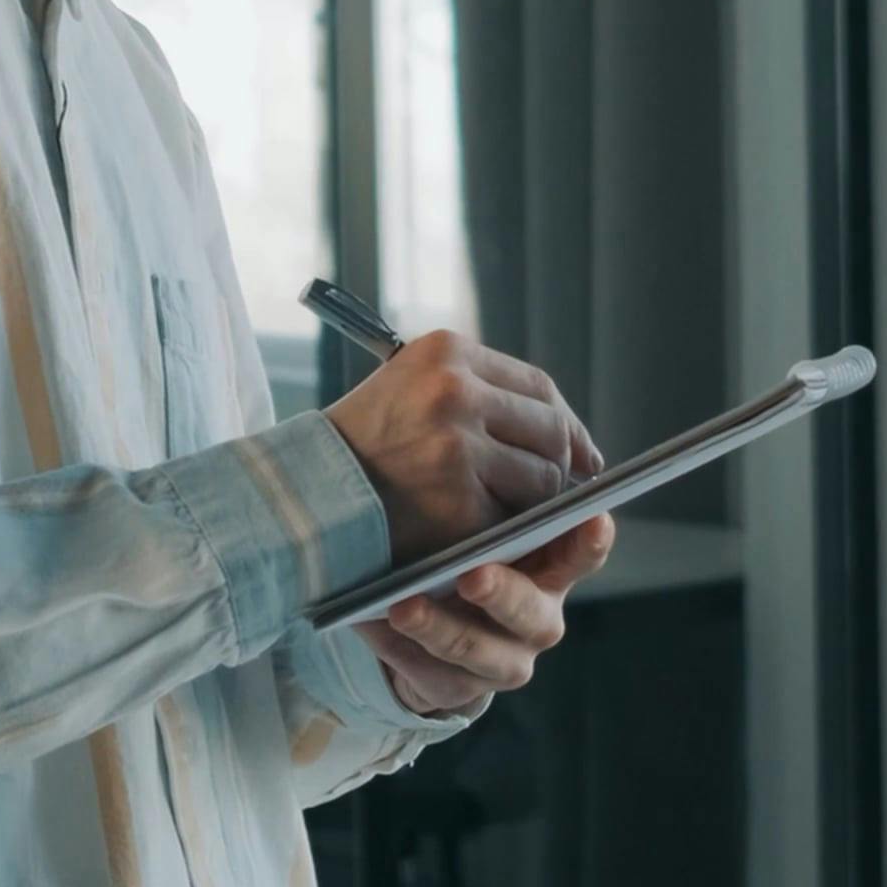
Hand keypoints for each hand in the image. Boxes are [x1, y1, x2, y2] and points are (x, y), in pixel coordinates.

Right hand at [328, 327, 600, 563]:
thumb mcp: (412, 389)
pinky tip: (476, 534)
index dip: (568, 423)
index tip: (583, 453)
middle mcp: (454, 391)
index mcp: (447, 353)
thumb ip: (482, 396)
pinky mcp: (456, 501)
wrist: (302, 495)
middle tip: (559, 493)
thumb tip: (567, 433)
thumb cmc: (363, 446)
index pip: (538, 386)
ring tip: (505, 512)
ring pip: (541, 479)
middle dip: (562, 466)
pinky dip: (502, 533)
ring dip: (534, 504)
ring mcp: (457, 447)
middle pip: (550, 430)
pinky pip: (511, 521)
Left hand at [357, 508, 617, 717]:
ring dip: (442, 629)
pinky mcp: (457, 686)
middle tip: (472, 575)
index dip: (590, 541)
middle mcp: (536, 616)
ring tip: (402, 605)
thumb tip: (503, 433)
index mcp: (552, 568)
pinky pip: (432, 675)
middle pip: (534, 614)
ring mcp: (501, 657)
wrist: (425, 620)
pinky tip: (370, 622)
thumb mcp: (484, 515)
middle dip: (505, 595)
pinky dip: (398, 649)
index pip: (583, 552)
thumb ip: (503, 483)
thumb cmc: (459, 544)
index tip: (592, 519)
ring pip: (480, 653)